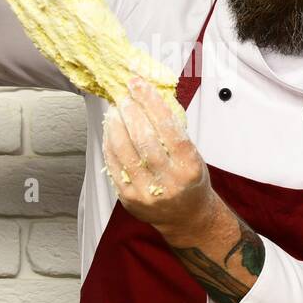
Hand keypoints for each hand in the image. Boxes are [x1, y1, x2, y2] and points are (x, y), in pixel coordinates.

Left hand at [103, 76, 217, 240]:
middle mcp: (169, 181)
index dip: (152, 103)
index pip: (169, 129)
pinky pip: (114, 166)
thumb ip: (174, 132)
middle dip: (131, 112)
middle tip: (123, 95)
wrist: (186, 216)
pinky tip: (110, 131)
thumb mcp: (193, 155)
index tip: (140, 85)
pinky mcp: (129, 198)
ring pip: (125, 151)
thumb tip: (150, 99)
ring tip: (114, 110)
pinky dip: (109, 144)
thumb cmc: (190, 181)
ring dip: (116, 126)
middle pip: (144, 139)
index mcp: (189, 167)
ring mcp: (147, 192)